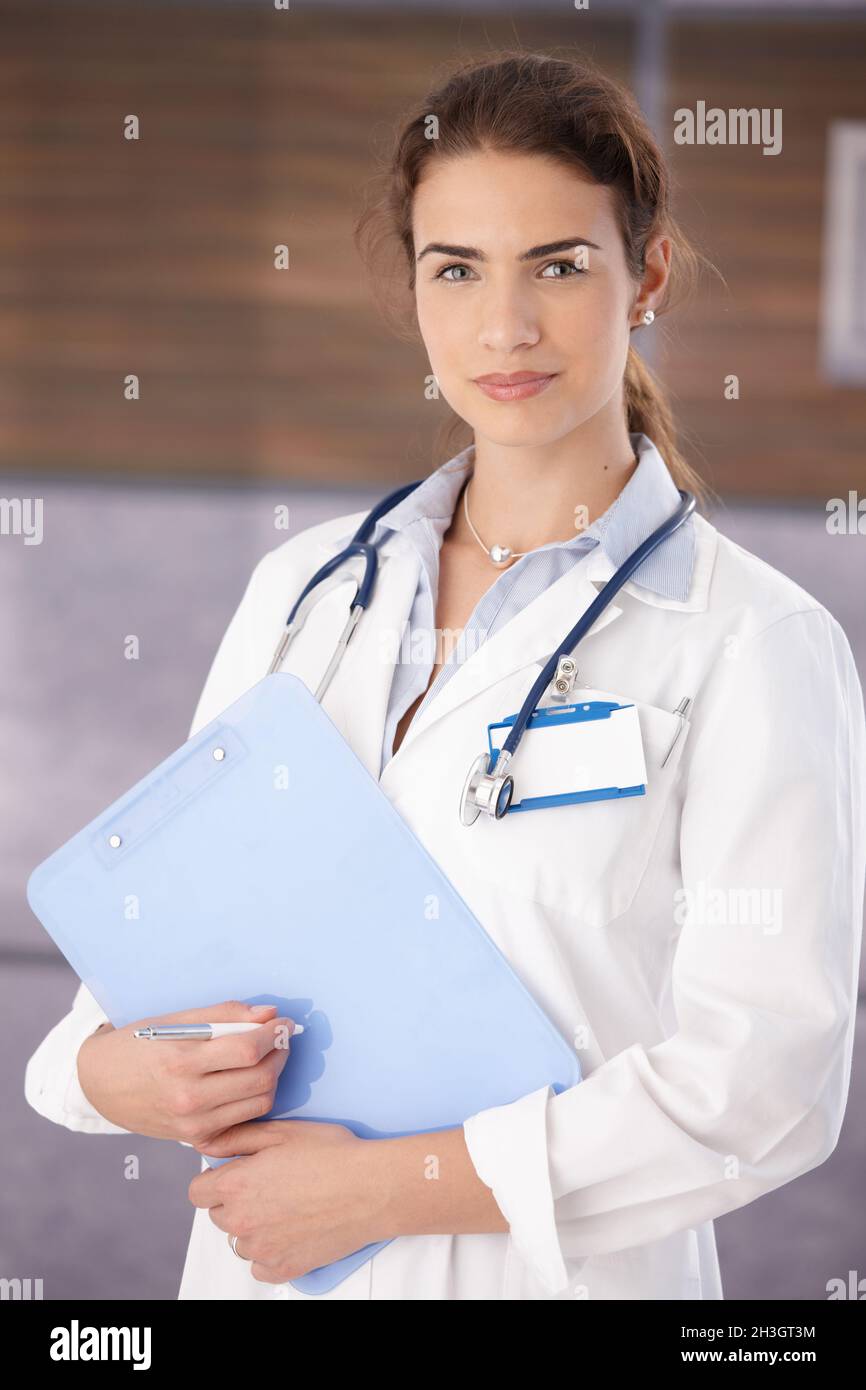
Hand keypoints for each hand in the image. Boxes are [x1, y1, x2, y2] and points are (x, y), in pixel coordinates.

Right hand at [76, 1001, 297, 1144]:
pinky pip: (243, 1123)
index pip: (247, 1049)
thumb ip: (224, 1015)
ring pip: (259, 1103)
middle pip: (260, 1078)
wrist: (100, 1084)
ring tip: (266, 1058)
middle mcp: (188, 1098)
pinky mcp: (195, 1140)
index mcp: (181, 1061)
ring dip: (272, 1077)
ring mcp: (193, 1124)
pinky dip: (255, 1102)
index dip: (274, 1033)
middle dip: (279, 1054)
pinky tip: (249, 1084)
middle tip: (280, 1038)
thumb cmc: (137, 1044)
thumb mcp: (174, 1020)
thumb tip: (268, 1013)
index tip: (283, 1021)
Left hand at [189, 1119, 390, 1283]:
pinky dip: (269, 1252)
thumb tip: (204, 1144)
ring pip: (239, 1241)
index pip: (198, 1191)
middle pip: (218, 1216)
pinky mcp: (283, 1268)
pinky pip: (259, 1266)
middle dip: (235, 1201)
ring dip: (252, 1227)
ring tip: (285, 1207)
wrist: (370, 1188)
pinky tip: (290, 1231)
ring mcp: (262, 1249)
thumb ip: (236, 1138)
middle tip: (269, 1185)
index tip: (234, 1174)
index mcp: (236, 1185)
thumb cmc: (332, 1156)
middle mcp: (242, 1221)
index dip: (215, 1179)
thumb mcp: (282, 1132)